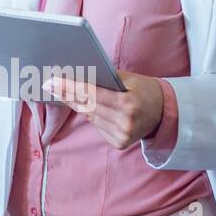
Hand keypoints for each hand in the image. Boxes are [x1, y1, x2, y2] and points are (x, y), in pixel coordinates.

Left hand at [42, 70, 164, 150]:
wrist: (165, 113)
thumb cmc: (145, 90)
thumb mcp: (130, 79)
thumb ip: (106, 77)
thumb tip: (79, 73)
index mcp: (128, 104)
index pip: (92, 94)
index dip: (70, 87)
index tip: (53, 82)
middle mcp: (125, 122)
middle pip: (87, 106)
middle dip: (67, 94)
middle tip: (50, 84)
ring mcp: (122, 136)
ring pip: (89, 116)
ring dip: (75, 104)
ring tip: (61, 92)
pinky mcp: (119, 143)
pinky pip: (97, 126)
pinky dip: (90, 115)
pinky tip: (83, 105)